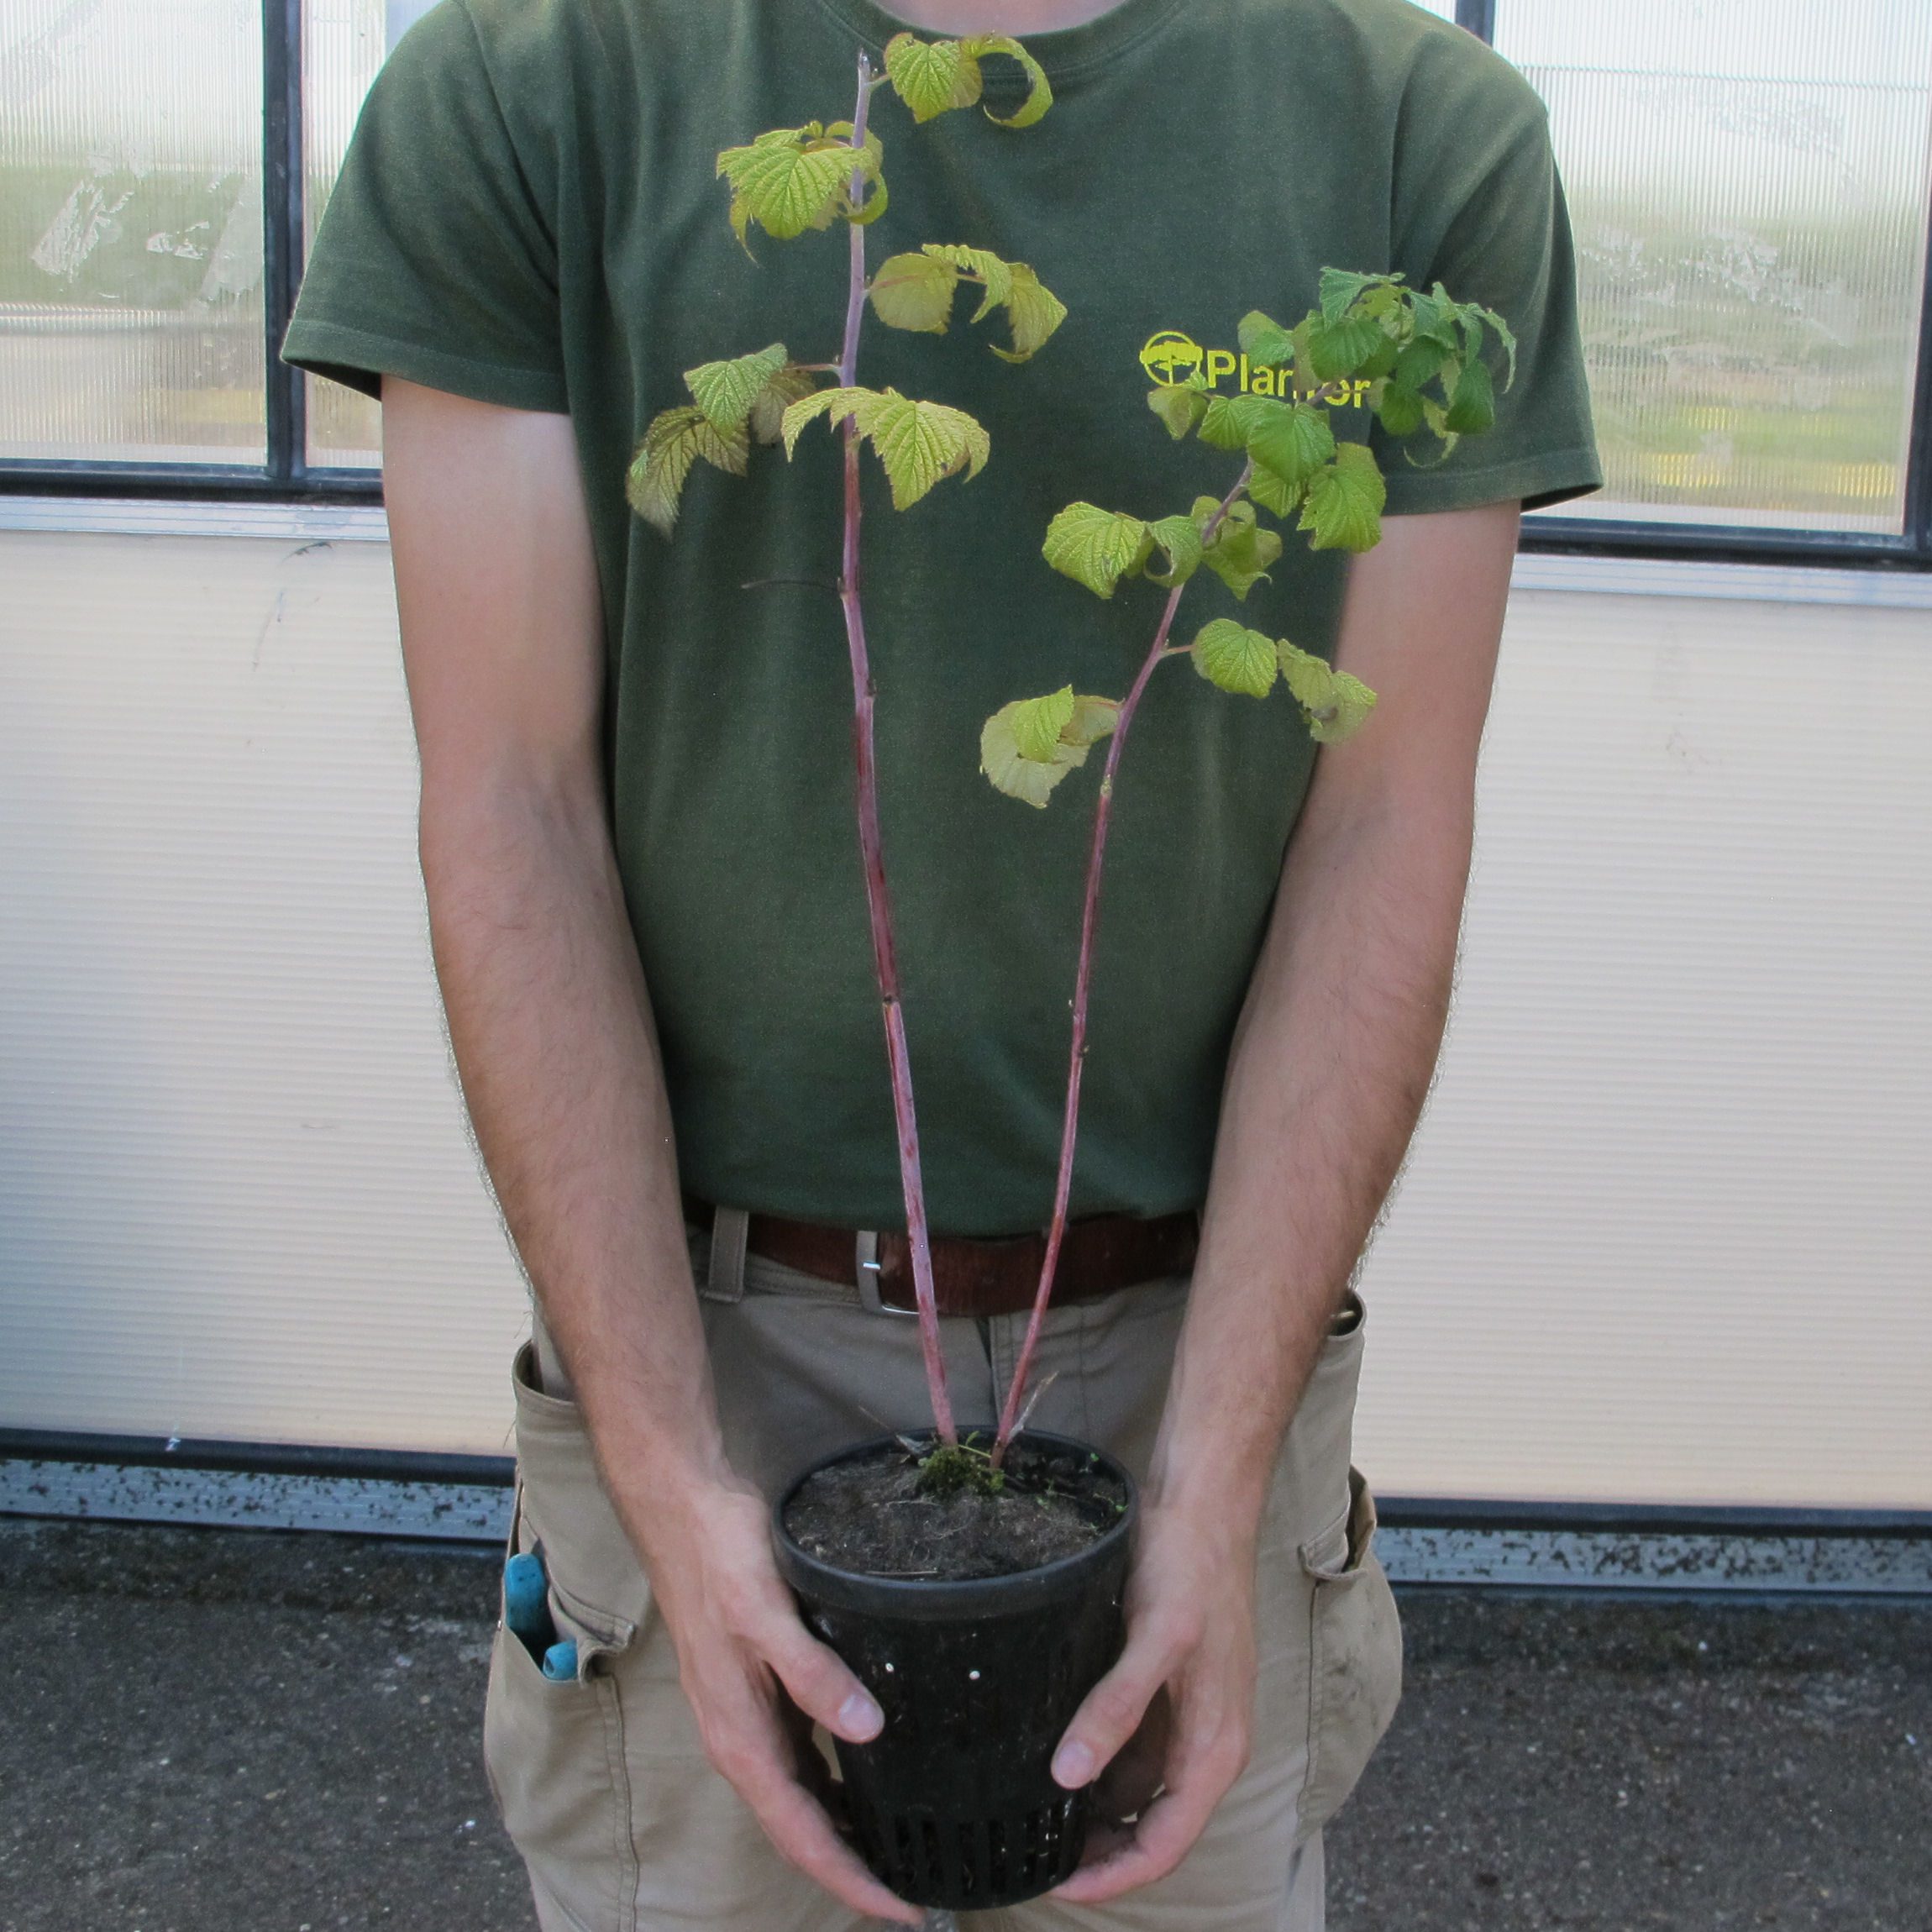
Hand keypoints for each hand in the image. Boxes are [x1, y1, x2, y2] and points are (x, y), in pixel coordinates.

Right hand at [636, 1472, 921, 1924]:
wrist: (682, 1509)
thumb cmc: (720, 1557)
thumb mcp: (768, 1612)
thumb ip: (814, 1673)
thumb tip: (867, 1730)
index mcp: (742, 1738)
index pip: (802, 1835)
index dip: (851, 1880)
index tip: (904, 1911)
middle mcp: (741, 1740)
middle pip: (801, 1831)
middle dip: (853, 1871)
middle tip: (917, 1894)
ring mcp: (747, 1717)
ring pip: (800, 1799)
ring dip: (844, 1832)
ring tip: (902, 1851)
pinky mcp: (756, 1690)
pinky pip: (799, 1760)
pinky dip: (833, 1785)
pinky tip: (866, 1778)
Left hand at [1046, 1500, 1257, 1902]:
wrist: (1205, 1505)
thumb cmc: (1192, 1566)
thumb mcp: (1155, 1637)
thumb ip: (1117, 1708)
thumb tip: (1071, 1776)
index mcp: (1215, 1749)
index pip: (1164, 1846)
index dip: (1111, 1877)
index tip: (1054, 1883)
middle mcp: (1204, 1745)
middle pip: (1150, 1830)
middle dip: (1098, 1856)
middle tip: (1030, 1857)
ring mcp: (1185, 1719)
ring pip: (1137, 1793)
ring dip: (1094, 1815)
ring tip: (1030, 1817)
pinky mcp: (1166, 1690)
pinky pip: (1130, 1750)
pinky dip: (1096, 1767)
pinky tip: (1052, 1760)